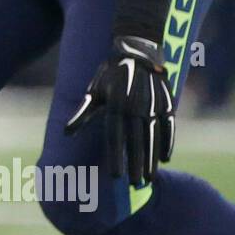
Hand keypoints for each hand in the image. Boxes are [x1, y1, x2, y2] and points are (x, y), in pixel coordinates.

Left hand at [65, 36, 174, 185]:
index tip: (116, 177)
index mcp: (115, 104)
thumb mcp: (94, 91)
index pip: (115, 138)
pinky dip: (168, 142)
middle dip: (136, 165)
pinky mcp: (167, 101)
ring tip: (149, 179)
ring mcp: (153, 104)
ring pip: (153, 136)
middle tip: (136, 185)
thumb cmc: (110, 74)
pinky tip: (165, 159)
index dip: (116, 157)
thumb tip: (65, 133)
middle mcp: (135, 105)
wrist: (137, 50)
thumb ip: (82, 114)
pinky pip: (169, 125)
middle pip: (136, 141)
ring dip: (151, 159)